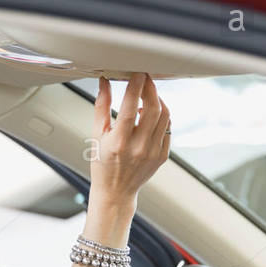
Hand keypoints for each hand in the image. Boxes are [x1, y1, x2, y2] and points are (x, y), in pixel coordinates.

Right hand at [90, 73, 170, 201]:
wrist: (115, 192)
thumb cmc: (103, 165)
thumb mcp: (97, 135)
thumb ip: (102, 106)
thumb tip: (105, 83)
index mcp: (119, 143)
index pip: (131, 108)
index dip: (136, 87)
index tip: (137, 74)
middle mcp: (139, 148)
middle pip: (153, 109)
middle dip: (151, 89)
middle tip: (145, 80)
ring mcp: (153, 152)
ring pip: (165, 116)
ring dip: (158, 101)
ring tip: (147, 96)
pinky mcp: (162, 156)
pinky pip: (168, 129)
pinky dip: (161, 116)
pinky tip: (150, 114)